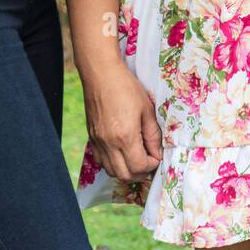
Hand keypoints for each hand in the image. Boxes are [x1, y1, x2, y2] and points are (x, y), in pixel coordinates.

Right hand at [83, 62, 162, 183]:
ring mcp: (98, 142)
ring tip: (136, 159)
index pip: (140, 166)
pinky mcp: (91, 138)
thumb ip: (153, 134)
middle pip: (125, 175)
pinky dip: (113, 164)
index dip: (152, 165)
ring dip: (126, 171)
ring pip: (111, 172)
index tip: (157, 156)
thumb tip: (157, 153)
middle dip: (140, 174)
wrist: (100, 74)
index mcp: (125, 136)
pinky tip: (121, 153)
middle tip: (149, 162)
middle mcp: (109, 144)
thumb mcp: (146, 109)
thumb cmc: (126, 87)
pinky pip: (101, 161)